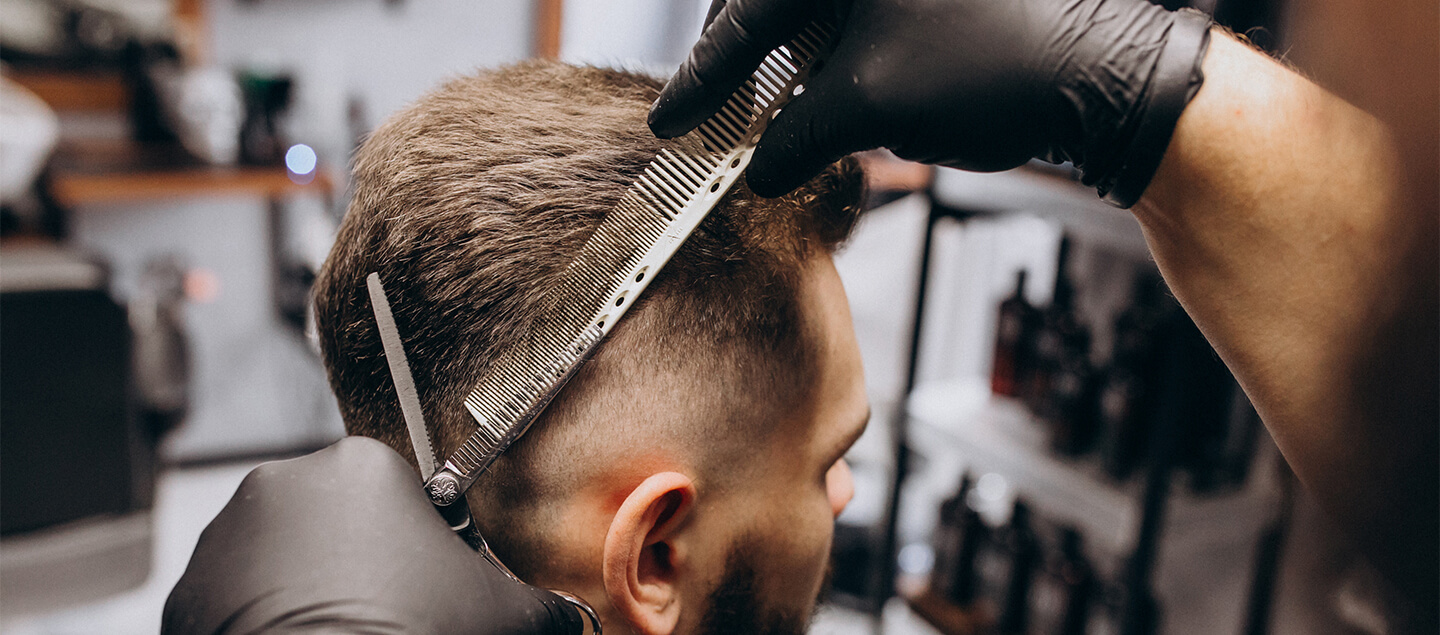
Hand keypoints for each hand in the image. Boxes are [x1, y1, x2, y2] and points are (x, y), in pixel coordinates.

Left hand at [162, 437, 585, 633]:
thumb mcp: (506, 616)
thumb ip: (544, 604)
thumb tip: (571, 619)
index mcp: (362, 466)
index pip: (405, 496)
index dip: (425, 547)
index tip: (433, 589)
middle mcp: (282, 485)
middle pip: (338, 521)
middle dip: (364, 564)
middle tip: (393, 618)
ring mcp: (224, 540)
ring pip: (283, 561)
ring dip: (308, 590)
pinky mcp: (185, 596)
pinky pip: (235, 602)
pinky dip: (263, 624)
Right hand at [649, 0, 1210, 206]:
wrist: (1100, 79)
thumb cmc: (990, 70)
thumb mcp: (869, 107)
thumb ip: (793, 137)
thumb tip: (757, 169)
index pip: (748, 16)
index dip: (702, 78)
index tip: (670, 120)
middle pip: (772, 8)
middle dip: (738, 64)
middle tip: (710, 118)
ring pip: (812, 22)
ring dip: (782, 73)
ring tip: (758, 124)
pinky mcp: (925, 5)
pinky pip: (852, 30)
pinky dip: (826, 70)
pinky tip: (814, 109)